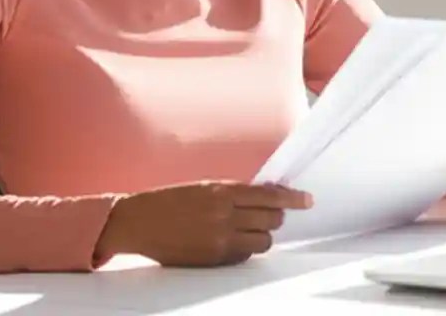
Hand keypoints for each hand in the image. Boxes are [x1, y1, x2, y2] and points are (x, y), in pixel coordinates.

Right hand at [95, 181, 313, 266]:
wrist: (137, 222)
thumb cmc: (169, 201)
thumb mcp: (202, 187)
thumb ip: (233, 192)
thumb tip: (264, 196)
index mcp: (222, 191)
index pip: (270, 195)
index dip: (292, 198)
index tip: (307, 200)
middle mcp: (224, 215)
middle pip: (272, 219)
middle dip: (275, 216)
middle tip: (270, 214)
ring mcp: (220, 239)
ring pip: (263, 241)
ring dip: (262, 234)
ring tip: (249, 229)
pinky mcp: (214, 258)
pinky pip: (245, 255)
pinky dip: (246, 248)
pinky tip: (234, 241)